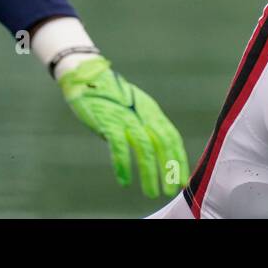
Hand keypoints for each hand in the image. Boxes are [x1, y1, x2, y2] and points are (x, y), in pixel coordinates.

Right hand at [59, 55, 188, 198]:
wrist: (85, 75)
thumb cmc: (109, 97)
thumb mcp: (133, 109)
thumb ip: (143, 127)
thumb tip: (151, 152)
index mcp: (151, 111)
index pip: (171, 137)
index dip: (179, 158)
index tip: (182, 179)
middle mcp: (142, 114)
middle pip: (163, 143)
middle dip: (169, 169)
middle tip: (170, 190)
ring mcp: (126, 117)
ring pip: (144, 147)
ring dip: (149, 172)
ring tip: (151, 193)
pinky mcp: (108, 121)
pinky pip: (119, 146)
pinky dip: (123, 164)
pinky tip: (125, 181)